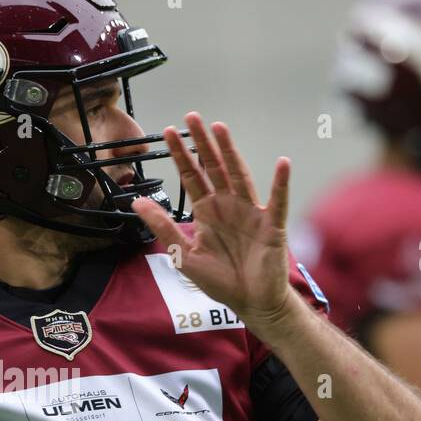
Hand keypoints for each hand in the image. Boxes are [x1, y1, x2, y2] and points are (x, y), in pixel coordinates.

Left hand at [132, 112, 292, 327]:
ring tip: (220, 128)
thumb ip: (163, 227)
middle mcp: (228, 205)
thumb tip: (137, 202)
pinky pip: (278, 201)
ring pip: (239, 175)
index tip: (167, 132)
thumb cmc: (220, 280)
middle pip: (213, 167)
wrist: (250, 303)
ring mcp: (251, 212)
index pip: (191, 176)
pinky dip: (281, 184)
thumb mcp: (184, 255)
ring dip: (230, 152)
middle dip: (202, 143)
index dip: (180, 155)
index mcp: (207, 211)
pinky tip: (283, 164)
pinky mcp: (271, 225)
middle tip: (192, 117)